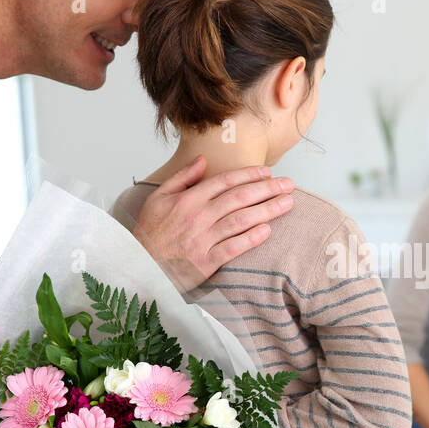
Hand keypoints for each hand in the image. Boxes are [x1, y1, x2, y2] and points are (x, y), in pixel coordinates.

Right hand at [132, 156, 294, 292]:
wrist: (140, 267)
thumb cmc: (150, 233)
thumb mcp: (159, 198)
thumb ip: (182, 178)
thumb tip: (203, 160)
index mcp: (187, 200)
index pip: (224, 182)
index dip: (249, 175)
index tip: (268, 172)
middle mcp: (197, 217)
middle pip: (238, 198)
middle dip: (267, 189)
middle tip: (288, 185)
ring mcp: (202, 240)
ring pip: (240, 220)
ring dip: (266, 210)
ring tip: (287, 204)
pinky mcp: (206, 262)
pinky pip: (233, 248)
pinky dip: (251, 239)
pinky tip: (268, 230)